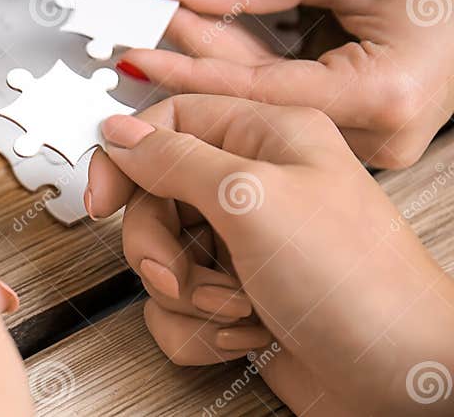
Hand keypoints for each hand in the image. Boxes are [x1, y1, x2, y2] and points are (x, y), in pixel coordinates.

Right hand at [88, 95, 453, 414]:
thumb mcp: (253, 199)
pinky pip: (175, 306)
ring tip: (233, 306)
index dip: (127, 158)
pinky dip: (198, 328)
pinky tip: (243, 332)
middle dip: (157, 244)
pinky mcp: (236, 298)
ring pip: (160, 255)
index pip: (168, 122)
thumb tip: (118, 132)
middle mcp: (253, 187)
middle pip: (154, 197)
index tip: (103, 198)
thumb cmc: (358, 284)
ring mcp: (244, 246)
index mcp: (266, 138)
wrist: (401, 383)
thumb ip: (174, 158)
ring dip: (185, 292)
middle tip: (175, 271)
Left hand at [121, 0, 453, 167]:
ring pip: (268, 110)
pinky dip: (253, 77)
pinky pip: (292, 110)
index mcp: (382, 96)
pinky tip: (215, 46)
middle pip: (254, 106)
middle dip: (194, 65)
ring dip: (219, 66)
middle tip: (141, 37)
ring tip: (167, 33)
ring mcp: (376, 143)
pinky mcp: (370, 136)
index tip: (135, 55)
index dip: (186, 68)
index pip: (252, 89)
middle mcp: (380, 135)